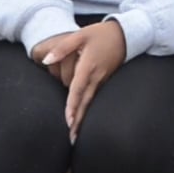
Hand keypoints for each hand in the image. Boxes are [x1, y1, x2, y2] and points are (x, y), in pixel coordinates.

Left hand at [41, 21, 126, 140]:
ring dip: (84, 119)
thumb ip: (62, 48)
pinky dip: (89, 110)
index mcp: (88, 66)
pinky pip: (96, 98)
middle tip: (71, 138)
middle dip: (78, 121)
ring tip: (76, 135)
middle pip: (85, 102)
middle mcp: (97, 76)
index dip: (72, 105)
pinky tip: (85, 119)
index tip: (68, 121)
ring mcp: (103, 80)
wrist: (127, 34)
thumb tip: (46, 61)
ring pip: (91, 103)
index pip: (78, 89)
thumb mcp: (81, 35)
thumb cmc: (101, 34)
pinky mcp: (106, 80)